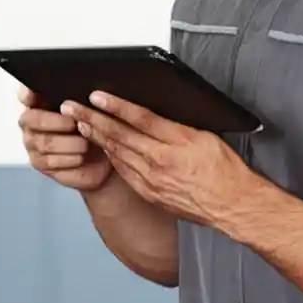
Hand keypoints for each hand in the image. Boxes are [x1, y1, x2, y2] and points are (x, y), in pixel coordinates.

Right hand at [17, 86, 113, 191]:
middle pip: (33, 119)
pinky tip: (80, 157)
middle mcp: (30, 121)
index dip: (27, 94)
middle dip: (57, 122)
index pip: (25, 94)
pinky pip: (49, 161)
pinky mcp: (38, 163)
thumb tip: (75, 102)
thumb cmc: (89, 128)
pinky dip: (68, 159)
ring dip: (68, 143)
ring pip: (44, 142)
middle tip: (75, 124)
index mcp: (39, 102)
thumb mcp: (88, 111)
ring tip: (85, 144)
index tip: (33, 95)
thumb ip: (78, 102)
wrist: (98, 158)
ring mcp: (32, 143)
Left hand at [64, 90, 248, 228]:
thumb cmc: (224, 170)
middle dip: (92, 118)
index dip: (115, 105)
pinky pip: (124, 172)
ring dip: (96, 137)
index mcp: (178, 142)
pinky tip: (101, 147)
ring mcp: (152, 180)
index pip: (140, 118)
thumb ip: (177, 126)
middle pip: (120, 135)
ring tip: (79, 123)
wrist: (231, 206)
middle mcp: (161, 160)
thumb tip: (155, 114)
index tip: (97, 96)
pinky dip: (111, 157)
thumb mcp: (206, 136)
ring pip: (118, 153)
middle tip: (71, 108)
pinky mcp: (150, 193)